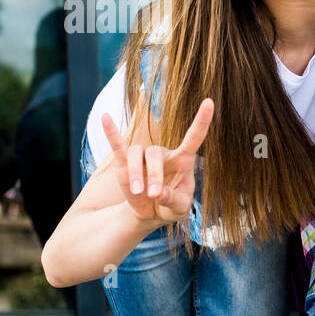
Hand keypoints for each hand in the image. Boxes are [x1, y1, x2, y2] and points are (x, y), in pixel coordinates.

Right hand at [101, 99, 212, 225]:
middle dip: (154, 175)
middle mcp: (163, 154)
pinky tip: (105, 117)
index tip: (209, 102)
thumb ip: (173, 200)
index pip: (194, 137)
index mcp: (183, 160)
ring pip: (136, 153)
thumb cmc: (171, 205)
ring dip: (136, 173)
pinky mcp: (125, 164)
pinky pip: (118, 146)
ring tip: (139, 193)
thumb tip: (158, 193)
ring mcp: (143, 157)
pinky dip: (111, 133)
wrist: (151, 213)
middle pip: (155, 154)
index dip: (201, 120)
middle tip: (153, 195)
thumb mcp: (179, 208)